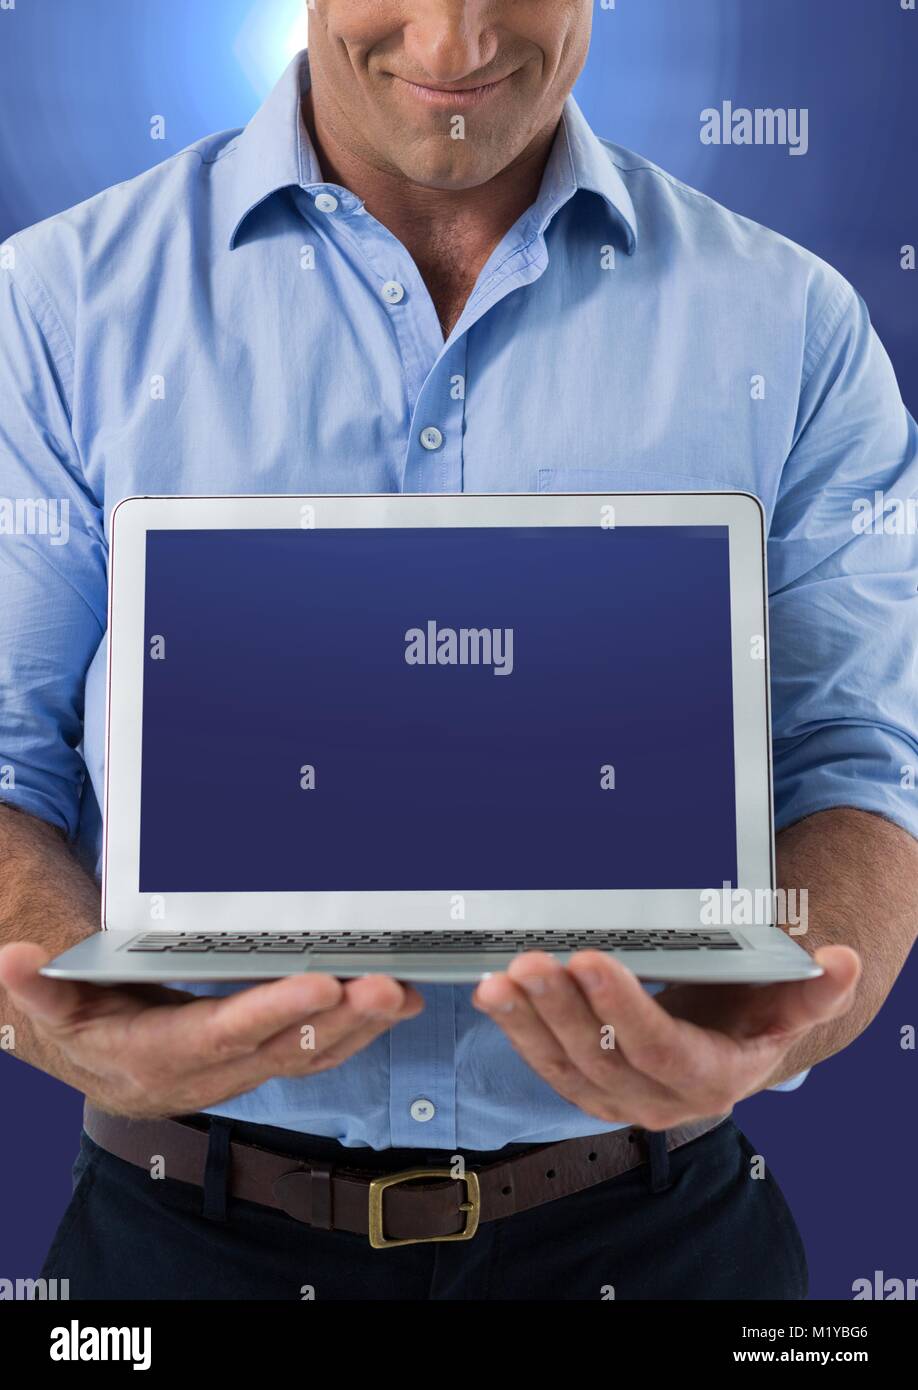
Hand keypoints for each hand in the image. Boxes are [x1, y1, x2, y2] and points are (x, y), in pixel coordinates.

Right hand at [0, 942, 422, 1118]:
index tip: (320, 984)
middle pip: (281, 1049)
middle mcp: (204, 1073)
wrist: (90, 1053)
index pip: (221, 1034)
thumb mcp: (49, 999)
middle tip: (387, 984)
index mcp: (154, 1056)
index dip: (271, 1012)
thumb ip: (35, 983)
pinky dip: (356, 1030)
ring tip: (403, 993)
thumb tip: (10, 958)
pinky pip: (314, 1050)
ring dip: (359, 1027)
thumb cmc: (76, 1015)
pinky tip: (392, 1003)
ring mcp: (237, 1069)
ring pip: (308, 1054)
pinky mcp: (259, 1058)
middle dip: (339, 1019)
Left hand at [472, 946, 860, 1128]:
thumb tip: (841, 961)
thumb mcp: (788, 1003)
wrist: (726, 1045)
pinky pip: (545, 1064)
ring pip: (563, 1065)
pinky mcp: (585, 1088)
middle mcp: (657, 1100)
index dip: (623, 1009)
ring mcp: (616, 1099)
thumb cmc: (753, 1016)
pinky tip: (495, 995)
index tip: (591, 961)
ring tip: (500, 980)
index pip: (660, 1048)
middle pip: (601, 1057)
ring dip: (527, 1021)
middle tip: (532, 962)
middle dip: (562, 1009)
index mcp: (709, 1079)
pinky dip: (516, 1030)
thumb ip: (812, 989)